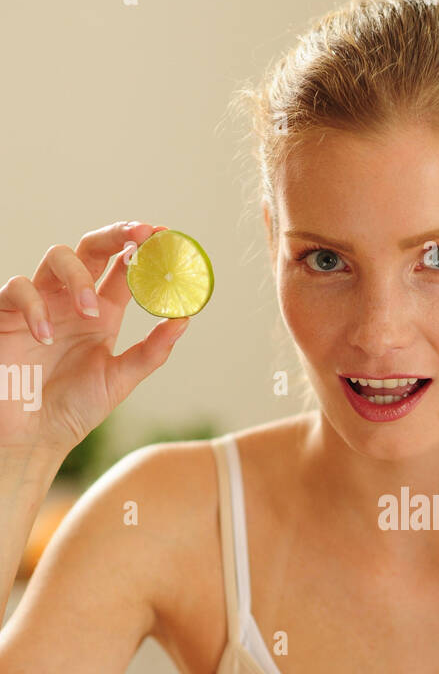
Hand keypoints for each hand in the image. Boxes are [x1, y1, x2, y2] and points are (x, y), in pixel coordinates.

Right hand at [0, 221, 188, 459]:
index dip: (144, 250)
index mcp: (103, 313)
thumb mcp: (120, 380)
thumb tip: (185, 318)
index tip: (164, 235)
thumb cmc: (73, 409)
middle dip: (115, 236)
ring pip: (57, 257)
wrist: (33, 437)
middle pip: (92, 248)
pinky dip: (35, 306)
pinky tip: (45, 336)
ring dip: (79, 278)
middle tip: (139, 236)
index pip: (125, 269)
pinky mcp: (8, 314)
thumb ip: (151, 351)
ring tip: (89, 313)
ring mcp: (41, 303)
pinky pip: (18, 288)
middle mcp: (73, 301)